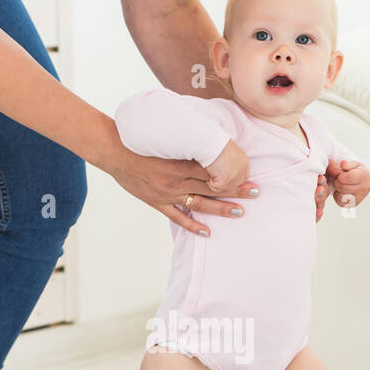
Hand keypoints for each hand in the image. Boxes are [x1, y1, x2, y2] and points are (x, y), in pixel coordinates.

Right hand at [107, 145, 257, 236]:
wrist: (114, 152)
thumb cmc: (141, 141)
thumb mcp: (166, 138)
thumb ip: (186, 142)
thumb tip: (208, 140)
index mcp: (180, 160)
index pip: (213, 170)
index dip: (232, 174)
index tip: (249, 174)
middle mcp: (177, 179)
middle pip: (212, 187)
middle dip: (235, 190)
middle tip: (255, 192)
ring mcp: (167, 193)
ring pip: (200, 203)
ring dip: (221, 208)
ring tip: (240, 212)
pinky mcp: (158, 202)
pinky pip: (178, 217)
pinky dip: (193, 226)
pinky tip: (207, 232)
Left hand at [316, 158, 369, 220]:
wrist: (361, 180)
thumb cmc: (355, 170)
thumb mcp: (352, 163)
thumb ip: (346, 163)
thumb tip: (343, 164)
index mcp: (364, 175)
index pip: (348, 177)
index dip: (340, 175)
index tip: (341, 173)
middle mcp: (364, 188)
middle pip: (343, 187)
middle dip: (337, 182)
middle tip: (339, 179)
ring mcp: (359, 198)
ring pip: (341, 196)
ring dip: (337, 190)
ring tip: (341, 184)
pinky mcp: (353, 204)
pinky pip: (340, 202)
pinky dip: (338, 196)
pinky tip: (341, 191)